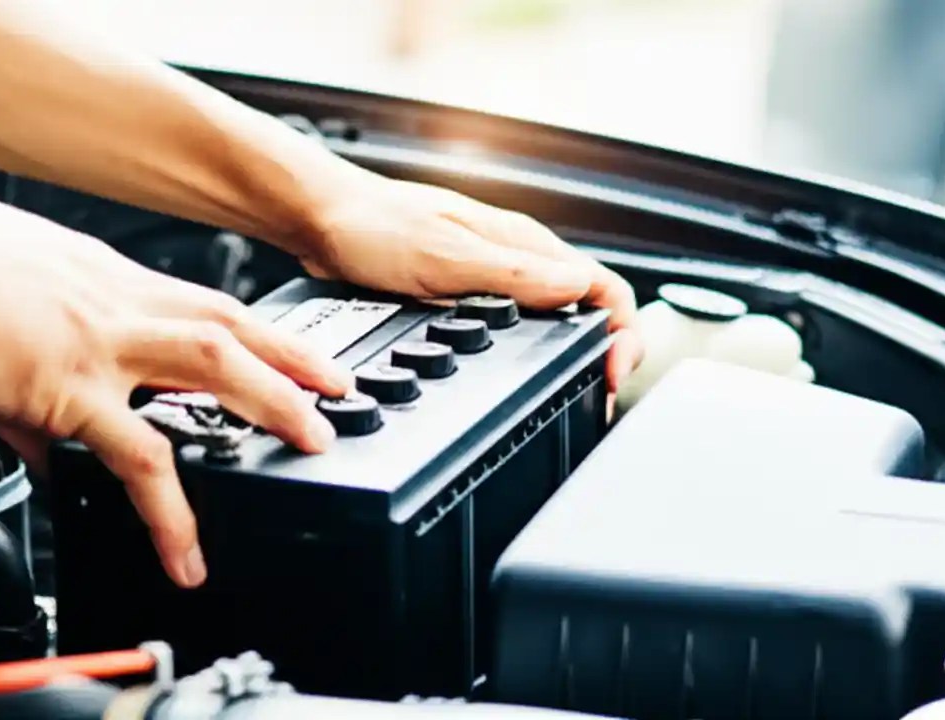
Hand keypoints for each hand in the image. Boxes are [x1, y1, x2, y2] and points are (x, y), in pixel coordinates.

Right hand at [0, 189, 351, 588]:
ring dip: (273, 402)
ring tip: (313, 443)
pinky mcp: (65, 385)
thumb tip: (51, 451)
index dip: (259, 329)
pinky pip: (137, 453)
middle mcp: (118, 303)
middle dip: (296, 358)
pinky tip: (184, 544)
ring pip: (213, 367)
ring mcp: (100, 342)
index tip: (295, 349)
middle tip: (342, 391)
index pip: (205, 304)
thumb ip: (42, 393)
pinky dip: (170, 505)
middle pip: (232, 324)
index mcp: (109, 281)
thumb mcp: (13, 313)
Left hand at [300, 177, 643, 390]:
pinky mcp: (463, 293)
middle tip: (594, 393)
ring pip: (552, 317)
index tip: (612, 371)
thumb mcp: (443, 256)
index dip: (623, 333)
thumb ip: (512, 276)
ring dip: (567, 353)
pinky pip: (511, 322)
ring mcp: (491, 275)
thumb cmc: (371, 226)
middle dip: (603, 351)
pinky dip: (524, 349)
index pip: (604, 287)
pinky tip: (513, 370)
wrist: (321, 219)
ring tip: (567, 390)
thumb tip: (577, 289)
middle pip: (587, 307)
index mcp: (523, 245)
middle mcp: (515, 258)